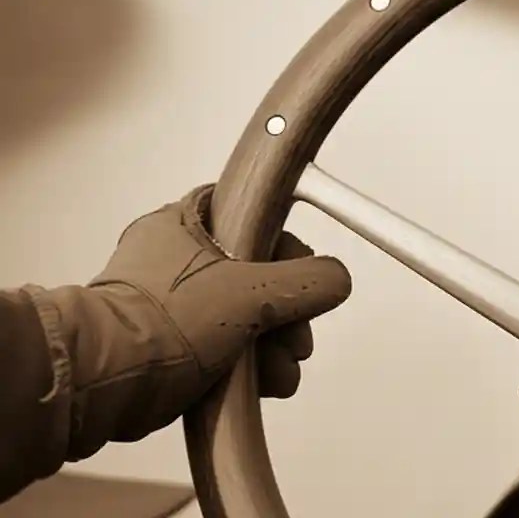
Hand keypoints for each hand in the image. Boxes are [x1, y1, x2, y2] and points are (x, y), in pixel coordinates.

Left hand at [38, 185, 351, 459]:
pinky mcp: (164, 344)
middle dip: (286, 315)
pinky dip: (245, 364)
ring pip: (241, 316)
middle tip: (297, 340)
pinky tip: (264, 385)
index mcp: (184, 223)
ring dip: (272, 345)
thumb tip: (336, 279)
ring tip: (281, 373)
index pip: (254, 217)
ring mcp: (168, 303)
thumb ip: (306, 282)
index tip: (306, 278)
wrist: (99, 384)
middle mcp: (174, 257)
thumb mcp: (252, 293)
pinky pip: (221, 347)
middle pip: (256, 274)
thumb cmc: (159, 325)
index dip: (288, 249)